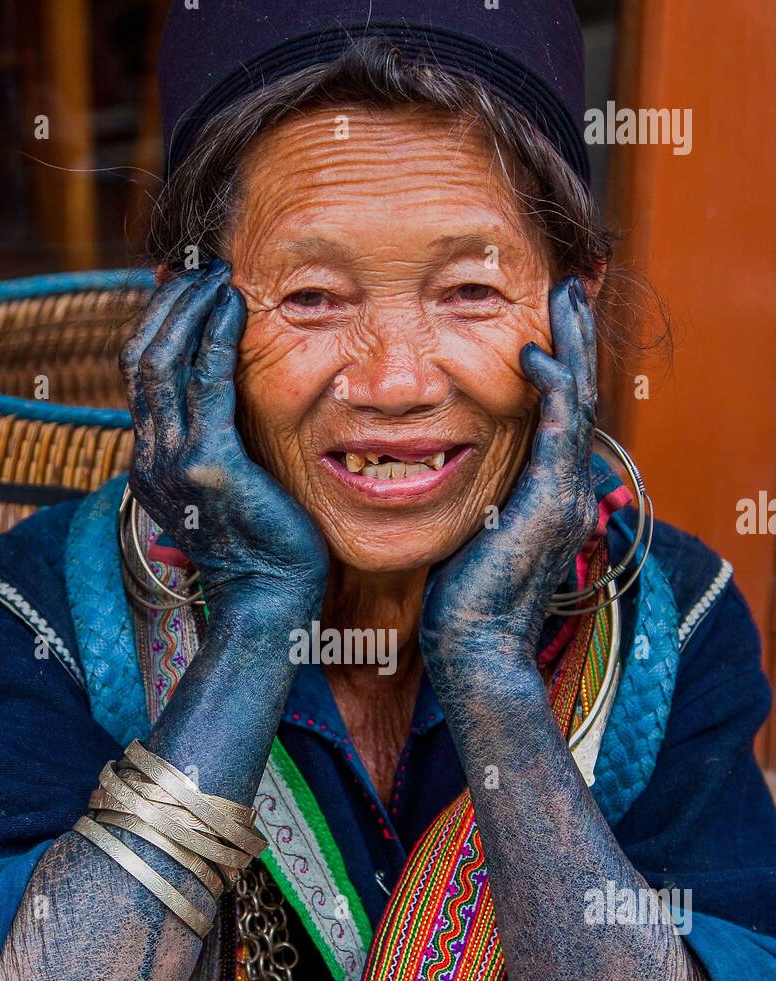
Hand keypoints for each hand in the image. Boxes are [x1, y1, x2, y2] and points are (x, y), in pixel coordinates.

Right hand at [119, 260, 328, 612]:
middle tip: (205, 267)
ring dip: (192, 309)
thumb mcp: (225, 491)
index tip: (191, 289)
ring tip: (219, 276)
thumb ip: (215, 447)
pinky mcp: (208, 466)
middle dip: (170, 304)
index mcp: (150, 462)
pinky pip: (207, 384)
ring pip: (163, 361)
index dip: (160, 323)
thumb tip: (229, 407)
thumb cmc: (263, 548)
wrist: (269, 602)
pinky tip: (237, 310)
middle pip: (140, 357)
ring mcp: (173, 462)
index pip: (140, 375)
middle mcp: (150, 457)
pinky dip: (218, 339)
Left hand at [420, 276, 598, 687]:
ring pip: (579, 401)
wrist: (476, 651)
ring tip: (564, 297)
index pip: (561, 416)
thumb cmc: (462, 605)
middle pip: (579, 397)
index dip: (557, 367)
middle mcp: (568, 490)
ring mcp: (565, 495)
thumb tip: (440, 476)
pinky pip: (559, 428)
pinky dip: (551, 387)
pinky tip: (533, 354)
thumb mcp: (470, 539)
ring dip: (572, 344)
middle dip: (574, 339)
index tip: (542, 326)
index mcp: (550, 497)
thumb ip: (474, 502)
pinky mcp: (550, 502)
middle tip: (567, 289)